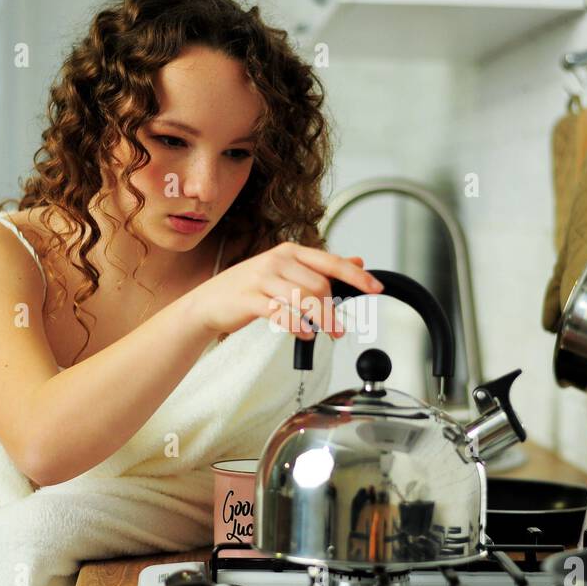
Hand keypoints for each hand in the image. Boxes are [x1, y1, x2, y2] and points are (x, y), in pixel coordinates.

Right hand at [188, 241, 383, 339]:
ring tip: (324, 333)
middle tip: (339, 329)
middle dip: (334, 310)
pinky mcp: (249, 298)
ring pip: (303, 299)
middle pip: (320, 285)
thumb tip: (357, 261)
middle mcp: (277, 260)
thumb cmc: (250, 289)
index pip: (332, 262)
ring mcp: (262, 278)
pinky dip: (297, 325)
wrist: (210, 301)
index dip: (357, 276)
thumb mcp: (286, 272)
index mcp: (290, 252)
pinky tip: (304, 333)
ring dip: (320, 320)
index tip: (376, 288)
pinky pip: (281, 313)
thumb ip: (321, 268)